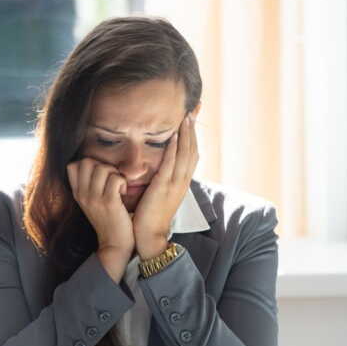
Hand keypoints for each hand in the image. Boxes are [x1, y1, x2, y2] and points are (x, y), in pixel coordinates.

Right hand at [67, 157, 133, 280]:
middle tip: (111, 179)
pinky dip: (123, 182)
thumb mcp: (91, 203)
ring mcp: (95, 199)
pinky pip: (116, 179)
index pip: (72, 165)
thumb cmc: (107, 221)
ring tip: (119, 187)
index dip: (88, 164)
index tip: (99, 175)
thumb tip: (98, 165)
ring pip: (102, 168)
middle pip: (87, 162)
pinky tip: (124, 192)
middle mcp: (83, 194)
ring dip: (115, 174)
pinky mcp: (109, 203)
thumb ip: (89, 186)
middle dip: (103, 165)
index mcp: (77, 193)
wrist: (114, 245)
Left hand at [133, 114, 198, 258]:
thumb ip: (163, 179)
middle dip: (194, 128)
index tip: (193, 117)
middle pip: (193, 149)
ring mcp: (175, 184)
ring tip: (187, 116)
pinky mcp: (164, 188)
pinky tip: (175, 136)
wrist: (151, 236)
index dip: (194, 134)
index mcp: (182, 181)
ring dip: (187, 134)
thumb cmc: (151, 215)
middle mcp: (183, 180)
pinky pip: (172, 165)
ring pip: (185, 154)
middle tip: (195, 108)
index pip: (192, 153)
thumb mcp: (161, 193)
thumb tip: (160, 166)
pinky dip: (175, 149)